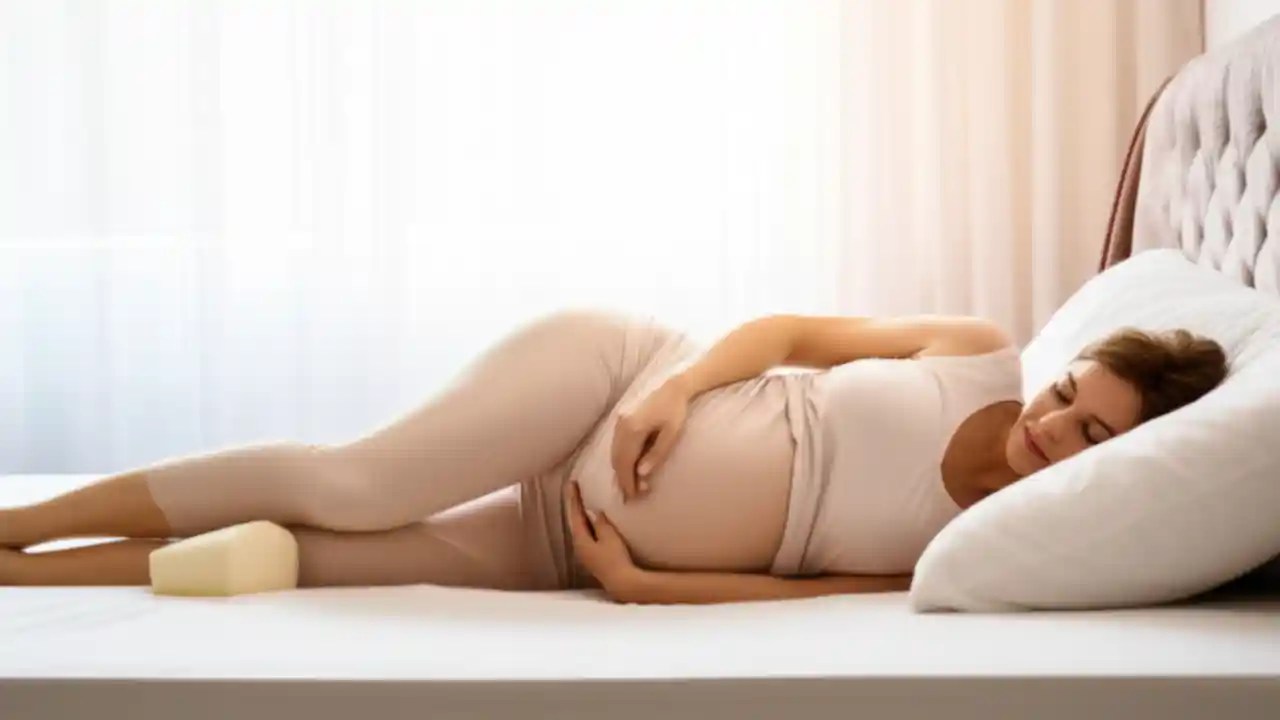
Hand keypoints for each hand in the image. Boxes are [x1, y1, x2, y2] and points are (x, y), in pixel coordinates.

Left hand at [563, 480, 638, 597]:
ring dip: (581, 516)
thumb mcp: (609, 536)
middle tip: (573, 491)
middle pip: (574, 521)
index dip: (573, 498)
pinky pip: (586, 536)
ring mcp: (585, 553)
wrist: (621, 582)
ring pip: (580, 529)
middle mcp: (578, 546)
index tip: (571, 483)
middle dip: (574, 506)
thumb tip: (596, 513)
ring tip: (582, 504)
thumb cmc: (615, 558)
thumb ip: (601, 523)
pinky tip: (592, 523)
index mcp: (580, 539)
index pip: (575, 514)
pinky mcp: (593, 558)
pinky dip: (587, 525)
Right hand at [612, 380, 691, 501]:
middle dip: (623, 479)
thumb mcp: (671, 434)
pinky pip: (616, 446)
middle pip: (617, 459)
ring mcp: (620, 422)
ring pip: (614, 453)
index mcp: (634, 429)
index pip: (626, 462)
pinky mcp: (622, 421)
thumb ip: (656, 454)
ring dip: (621, 471)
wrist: (673, 388)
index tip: (633, 497)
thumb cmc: (676, 411)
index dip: (628, 481)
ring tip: (631, 486)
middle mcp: (622, 426)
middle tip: (632, 497)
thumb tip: (641, 473)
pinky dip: (620, 460)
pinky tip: (628, 469)